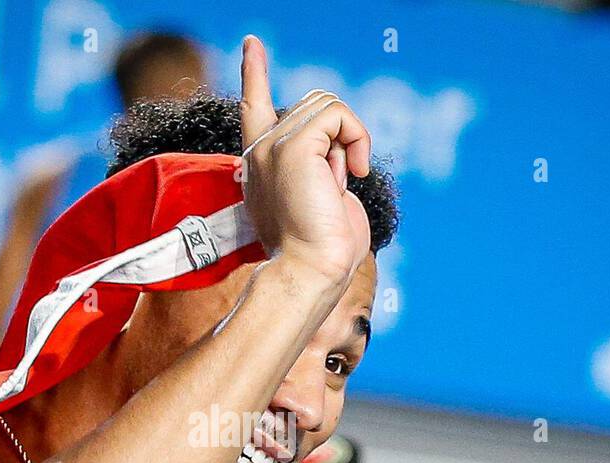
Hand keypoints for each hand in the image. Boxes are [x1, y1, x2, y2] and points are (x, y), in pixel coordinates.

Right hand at [239, 36, 371, 285]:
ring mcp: (272, 146)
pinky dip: (356, 137)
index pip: (254, 106)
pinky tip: (352, 172)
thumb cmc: (322, 250)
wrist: (310, 271)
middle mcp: (261, 151)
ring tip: (342, 180)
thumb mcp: (319, 199)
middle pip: (313, 103)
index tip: (253, 44)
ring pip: (326, 104)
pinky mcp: (292, 146)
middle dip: (340, 135)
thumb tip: (338, 150)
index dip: (255, 73)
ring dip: (349, 139)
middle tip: (340, 181)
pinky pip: (338, 115)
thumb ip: (319, 168)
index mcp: (263, 165)